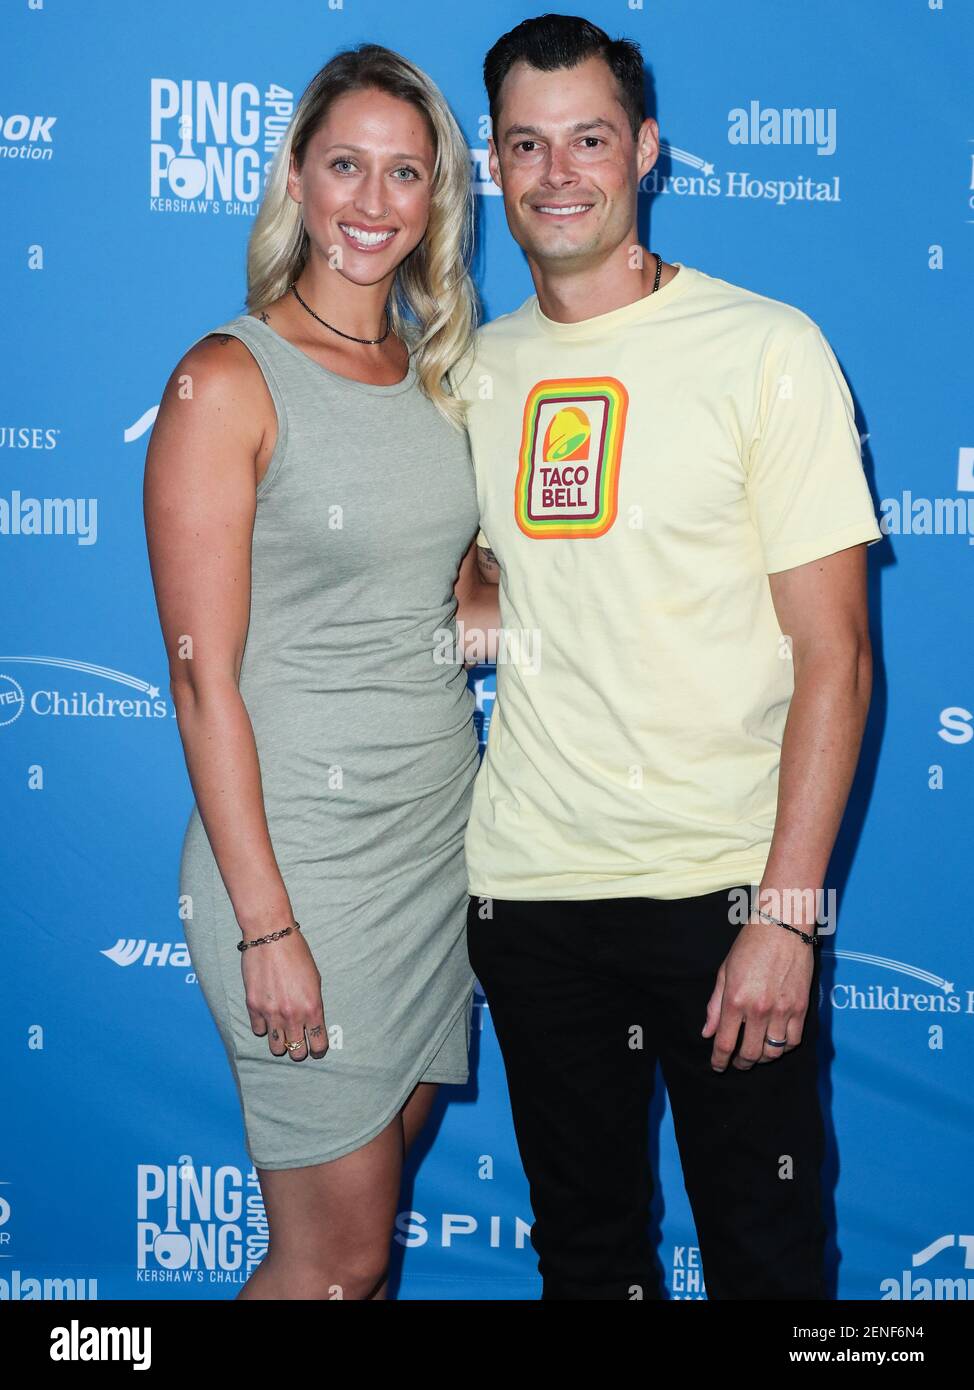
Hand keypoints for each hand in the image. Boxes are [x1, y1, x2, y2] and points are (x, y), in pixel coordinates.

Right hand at [240, 927, 327, 1061]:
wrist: (270, 936)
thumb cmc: (297, 954)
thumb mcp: (315, 980)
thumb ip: (313, 1005)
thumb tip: (311, 1024)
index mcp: (313, 1007)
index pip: (318, 1045)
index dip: (318, 1050)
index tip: (316, 1048)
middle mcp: (293, 1014)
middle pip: (296, 1053)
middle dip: (299, 1049)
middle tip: (298, 1040)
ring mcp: (271, 1013)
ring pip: (276, 1048)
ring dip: (280, 1042)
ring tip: (282, 1031)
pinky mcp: (253, 1007)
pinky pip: (258, 1031)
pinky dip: (263, 1027)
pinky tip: (267, 1016)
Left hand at [701, 919, 813, 1071]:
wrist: (781, 927)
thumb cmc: (749, 946)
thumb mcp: (724, 973)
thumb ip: (715, 1006)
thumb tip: (707, 1033)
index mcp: (735, 1000)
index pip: (725, 1044)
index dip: (720, 1061)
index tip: (718, 1066)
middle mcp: (759, 1010)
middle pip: (750, 1054)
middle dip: (742, 1063)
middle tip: (738, 1062)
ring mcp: (782, 1010)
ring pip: (773, 1052)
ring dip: (763, 1058)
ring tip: (757, 1054)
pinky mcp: (801, 1008)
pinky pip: (793, 1041)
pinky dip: (784, 1048)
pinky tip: (776, 1043)